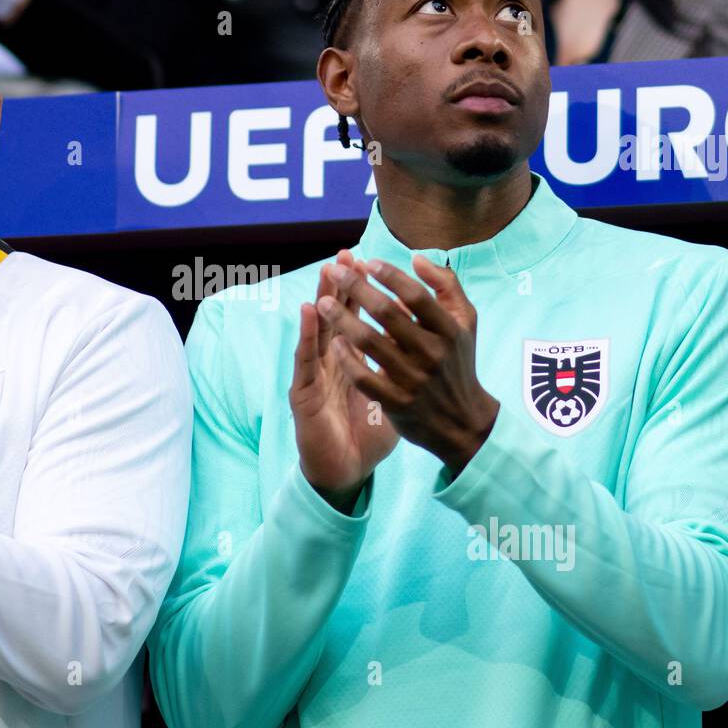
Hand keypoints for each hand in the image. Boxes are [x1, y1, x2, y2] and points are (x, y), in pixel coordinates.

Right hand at [290, 250, 399, 511]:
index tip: (368, 261)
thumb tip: (425, 343)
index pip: (356, 317)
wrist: (344, 471)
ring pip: (316, 330)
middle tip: (342, 256)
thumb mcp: (391, 396)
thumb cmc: (367, 434)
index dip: (361, 290)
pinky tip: (309, 312)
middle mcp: (330, 362)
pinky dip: (307, 333)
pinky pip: (305, 359)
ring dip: (321, 298)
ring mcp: (314, 375)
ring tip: (325, 272)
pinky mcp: (303, 393)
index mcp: (351, 360)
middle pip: (333, 316)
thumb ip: (402, 369)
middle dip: (339, 285)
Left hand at [318, 255, 498, 475]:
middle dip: (356, 288)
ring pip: (370, 343)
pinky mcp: (397, 403)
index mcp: (449, 330)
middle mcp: (432, 354)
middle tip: (333, 271)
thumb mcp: (465, 322)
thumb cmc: (457, 361)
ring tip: (323, 302)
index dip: (390, 276)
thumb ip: (446, 285)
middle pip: (387, 314)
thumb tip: (416, 257)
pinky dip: (347, 359)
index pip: (416, 296)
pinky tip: (333, 341)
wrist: (462, 421)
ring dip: (342, 319)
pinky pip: (364, 378)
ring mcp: (414, 380)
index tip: (367, 261)